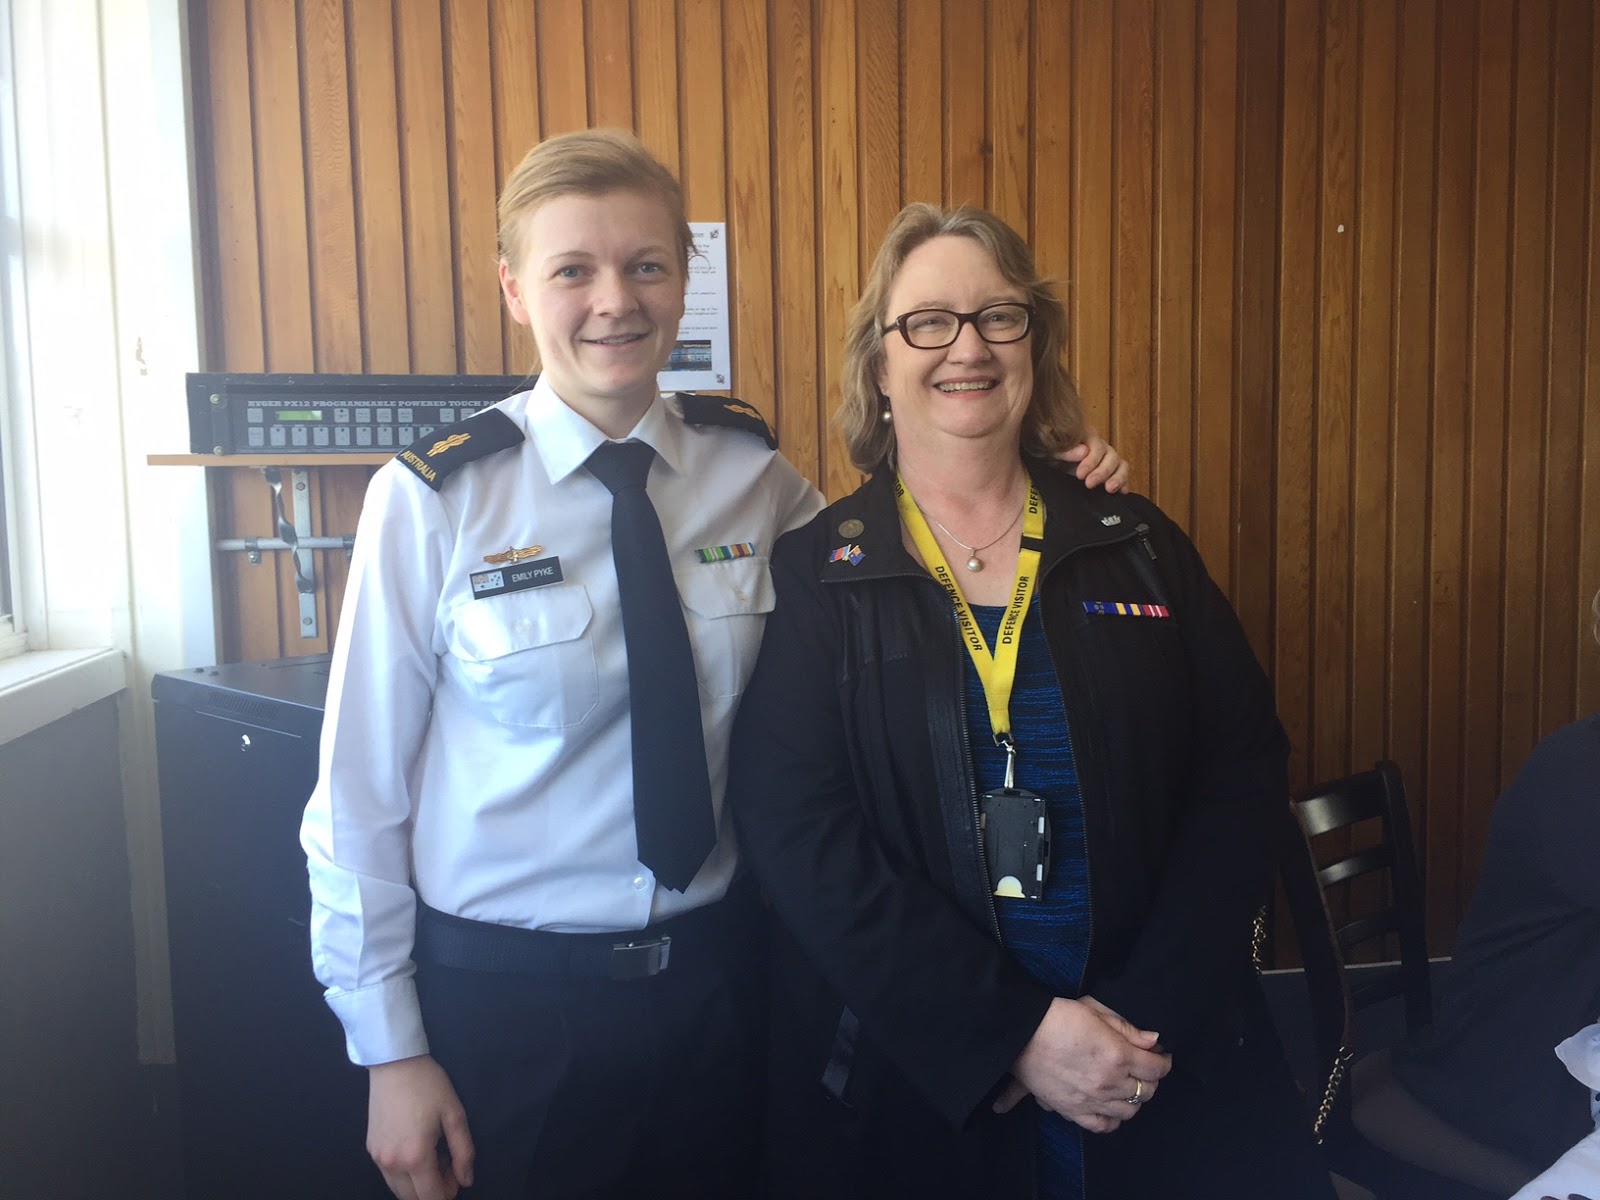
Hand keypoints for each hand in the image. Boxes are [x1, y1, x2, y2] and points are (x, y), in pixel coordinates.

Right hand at [367, 1055, 474, 1199]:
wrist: (394, 1064)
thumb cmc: (428, 1085)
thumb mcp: (454, 1115)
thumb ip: (464, 1151)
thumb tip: (466, 1180)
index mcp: (415, 1156)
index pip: (430, 1196)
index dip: (448, 1193)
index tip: (458, 1177)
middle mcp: (392, 1163)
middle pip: (412, 1198)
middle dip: (433, 1190)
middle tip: (448, 1165)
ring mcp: (377, 1158)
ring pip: (399, 1189)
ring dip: (418, 1183)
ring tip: (434, 1156)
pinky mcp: (371, 1149)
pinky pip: (389, 1174)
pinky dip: (404, 1173)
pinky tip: (416, 1149)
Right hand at [998, 997, 1170, 1132]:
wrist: (1020, 1033)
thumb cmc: (1057, 1016)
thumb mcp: (1095, 1011)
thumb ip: (1127, 1029)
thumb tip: (1154, 1042)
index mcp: (1117, 1055)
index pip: (1156, 1068)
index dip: (1164, 1061)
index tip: (1161, 1056)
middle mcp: (1108, 1083)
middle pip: (1146, 1091)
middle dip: (1151, 1079)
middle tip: (1144, 1068)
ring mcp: (1091, 1100)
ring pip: (1130, 1111)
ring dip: (1134, 1099)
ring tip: (1127, 1086)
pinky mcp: (1073, 1111)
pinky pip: (1103, 1126)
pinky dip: (1112, 1119)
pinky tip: (1111, 1106)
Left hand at [1055, 426, 1129, 492]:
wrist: (1055, 465)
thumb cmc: (1054, 454)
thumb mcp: (1053, 452)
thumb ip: (1066, 451)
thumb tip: (1083, 452)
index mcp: (1088, 436)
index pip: (1096, 446)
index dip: (1091, 461)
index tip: (1080, 475)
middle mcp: (1102, 446)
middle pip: (1111, 456)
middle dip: (1102, 472)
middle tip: (1090, 484)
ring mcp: (1109, 459)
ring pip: (1121, 465)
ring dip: (1117, 477)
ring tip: (1109, 489)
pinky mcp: (1113, 472)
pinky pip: (1123, 475)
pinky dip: (1124, 483)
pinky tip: (1122, 491)